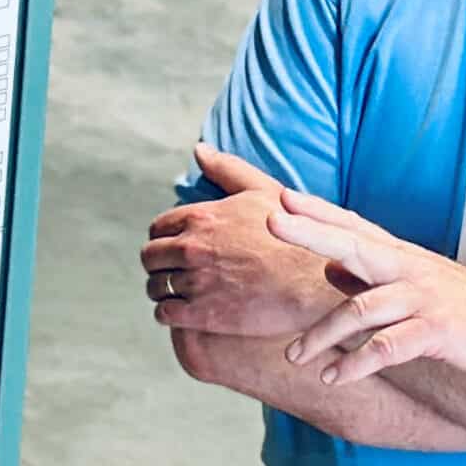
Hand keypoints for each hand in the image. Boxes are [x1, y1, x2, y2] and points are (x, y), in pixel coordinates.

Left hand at [141, 143, 339, 336]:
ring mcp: (195, 283)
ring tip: (183, 292)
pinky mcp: (201, 315)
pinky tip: (186, 312)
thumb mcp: (266, 192)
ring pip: (155, 287)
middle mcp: (192, 248)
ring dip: (163, 289)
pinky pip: (164, 313)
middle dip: (160, 263)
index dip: (166, 237)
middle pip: (151, 257)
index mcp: (202, 217)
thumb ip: (228, 169)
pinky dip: (168, 313)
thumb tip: (199, 149)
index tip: (179, 247)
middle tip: (178, 270)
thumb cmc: (296, 236)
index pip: (158, 228)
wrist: (314, 285)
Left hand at [267, 188, 465, 385]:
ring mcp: (426, 299)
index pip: (355, 228)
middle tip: (271, 222)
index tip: (281, 199)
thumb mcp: (420, 286)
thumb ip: (371, 276)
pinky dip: (357, 364)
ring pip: (363, 308)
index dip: (319, 213)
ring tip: (293, 357)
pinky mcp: (439, 331)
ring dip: (323, 333)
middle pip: (355, 245)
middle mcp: (413, 270)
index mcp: (405, 258)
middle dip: (312, 233)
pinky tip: (334, 379)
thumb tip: (327, 267)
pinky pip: (388, 346)